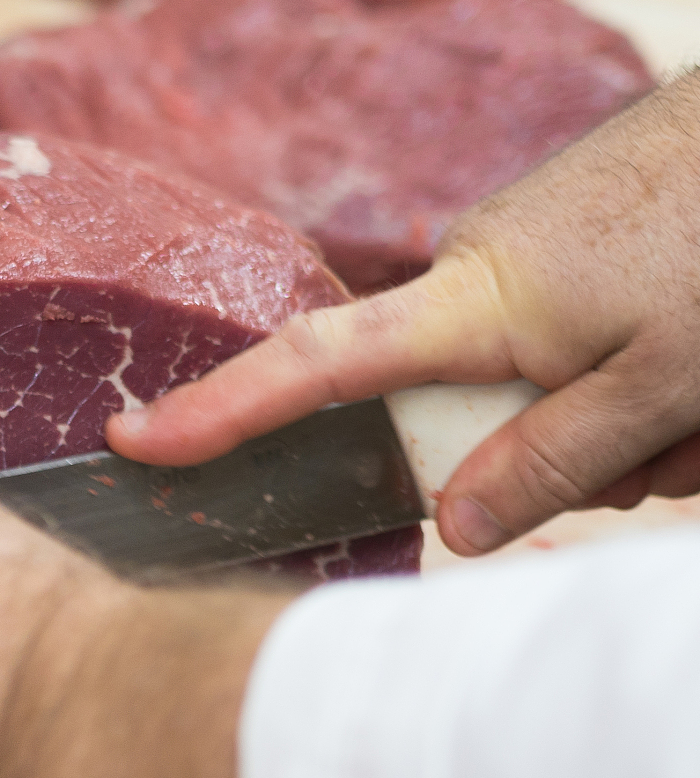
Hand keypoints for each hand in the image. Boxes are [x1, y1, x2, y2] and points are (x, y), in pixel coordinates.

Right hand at [106, 72, 699, 555]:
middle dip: (557, 456)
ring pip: (533, 394)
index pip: (314, 365)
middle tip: (664, 445)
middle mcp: (473, 272)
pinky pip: (568, 351)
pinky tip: (693, 367)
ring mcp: (517, 254)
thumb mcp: (661, 386)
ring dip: (621, 425)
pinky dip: (635, 379)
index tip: (133, 436)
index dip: (219, 409)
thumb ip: (552, 465)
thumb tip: (450, 530)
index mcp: (473, 302)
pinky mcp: (559, 247)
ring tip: (697, 399)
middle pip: (459, 414)